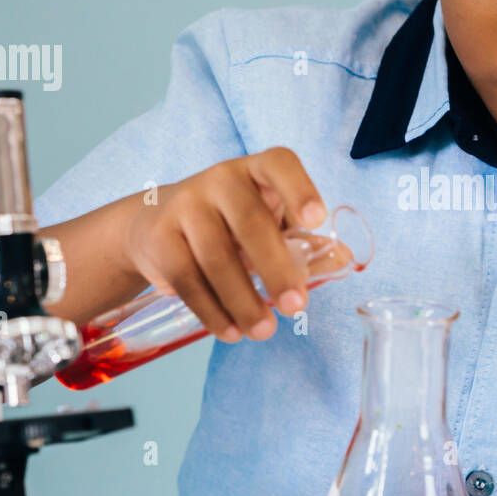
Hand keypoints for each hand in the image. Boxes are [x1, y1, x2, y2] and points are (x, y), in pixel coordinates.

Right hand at [122, 147, 325, 342]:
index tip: (315, 220)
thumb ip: (303, 244)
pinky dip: (212, 311)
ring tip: (263, 330)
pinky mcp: (160, 238)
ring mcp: (186, 206)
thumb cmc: (228, 224)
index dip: (299, 189)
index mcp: (256, 171)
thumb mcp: (266, 224)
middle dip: (276, 268)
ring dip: (243, 301)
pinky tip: (230, 330)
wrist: (153, 224)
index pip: (279, 164)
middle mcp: (220, 180)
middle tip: (295, 306)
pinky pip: (188, 280)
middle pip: (250, 221)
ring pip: (217, 258)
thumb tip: (343, 259)